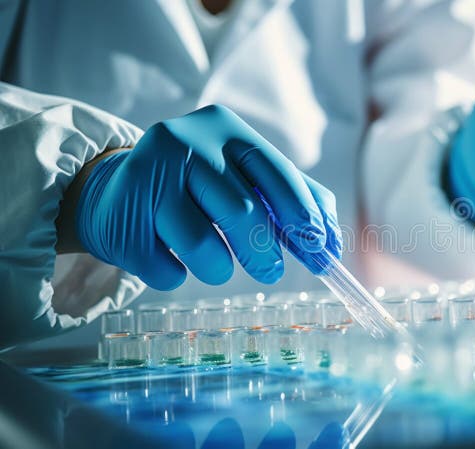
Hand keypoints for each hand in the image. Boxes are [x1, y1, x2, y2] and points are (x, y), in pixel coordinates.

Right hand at [73, 105, 341, 289]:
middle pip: (242, 211)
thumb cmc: (200, 187)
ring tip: (218, 265)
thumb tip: (334, 246)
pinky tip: (171, 258)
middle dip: (264, 252)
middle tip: (272, 271)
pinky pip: (165, 267)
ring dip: (220, 269)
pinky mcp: (121, 216)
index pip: (277, 174)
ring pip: (203, 245)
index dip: (303, 215)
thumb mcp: (248, 177)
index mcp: (226, 129)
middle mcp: (185, 143)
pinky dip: (177, 275)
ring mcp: (148, 176)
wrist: (116, 189)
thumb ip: (297, 199)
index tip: (320, 249)